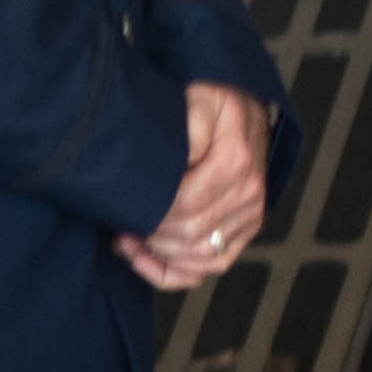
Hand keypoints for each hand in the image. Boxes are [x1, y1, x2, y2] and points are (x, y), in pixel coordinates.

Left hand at [115, 82, 270, 293]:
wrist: (240, 105)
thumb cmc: (212, 101)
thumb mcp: (196, 99)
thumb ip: (187, 128)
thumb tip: (177, 163)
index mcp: (236, 163)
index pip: (186, 207)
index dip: (150, 214)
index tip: (124, 206)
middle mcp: (249, 193)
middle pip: (192, 235)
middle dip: (150, 235)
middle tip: (120, 221)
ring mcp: (250, 214)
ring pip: (202, 257)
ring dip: (160, 255)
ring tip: (129, 238)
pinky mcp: (246, 228)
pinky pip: (214, 265)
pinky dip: (179, 272)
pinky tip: (148, 260)